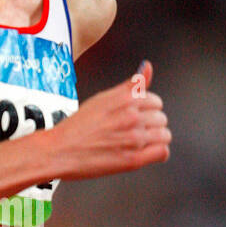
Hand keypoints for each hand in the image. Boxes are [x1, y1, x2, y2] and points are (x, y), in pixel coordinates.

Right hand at [53, 60, 171, 180]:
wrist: (60, 150)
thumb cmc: (78, 125)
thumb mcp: (104, 98)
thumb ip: (130, 84)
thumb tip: (148, 67)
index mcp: (127, 98)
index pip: (156, 101)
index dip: (146, 110)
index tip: (135, 117)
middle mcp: (132, 116)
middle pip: (161, 118)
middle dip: (151, 124)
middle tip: (132, 131)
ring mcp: (134, 138)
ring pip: (165, 135)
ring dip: (155, 139)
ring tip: (137, 143)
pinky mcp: (133, 159)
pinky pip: (162, 152)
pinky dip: (157, 153)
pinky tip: (145, 153)